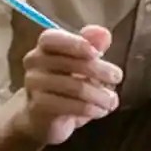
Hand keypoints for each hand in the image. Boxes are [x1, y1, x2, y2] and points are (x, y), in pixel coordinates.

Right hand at [11, 25, 123, 145]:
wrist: (45, 116)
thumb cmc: (67, 81)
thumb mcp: (84, 61)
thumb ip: (93, 44)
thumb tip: (103, 34)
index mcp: (45, 45)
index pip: (53, 38)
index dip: (75, 44)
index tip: (97, 53)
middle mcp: (34, 61)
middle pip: (70, 63)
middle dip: (100, 70)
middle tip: (117, 77)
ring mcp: (34, 85)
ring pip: (75, 87)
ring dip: (100, 95)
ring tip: (111, 100)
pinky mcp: (39, 107)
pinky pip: (70, 106)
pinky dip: (91, 109)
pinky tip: (101, 110)